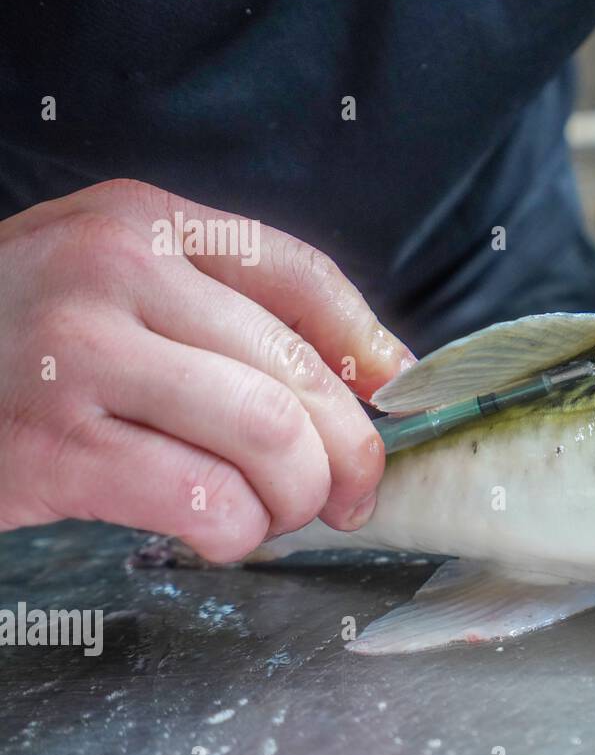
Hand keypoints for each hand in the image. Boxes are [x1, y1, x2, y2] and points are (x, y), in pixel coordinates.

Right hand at [0, 179, 414, 560]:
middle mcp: (113, 271)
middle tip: (350, 493)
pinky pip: (201, 502)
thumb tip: (376, 371)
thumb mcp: (116, 286)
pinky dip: (236, 533)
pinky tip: (217, 531)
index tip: (396, 396)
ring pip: (264, 436)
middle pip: (295, 373)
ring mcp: (77, 356)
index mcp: (143, 221)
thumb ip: (226, 312)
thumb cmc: (19, 342)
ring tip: (274, 511)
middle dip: (348, 453)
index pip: (300, 275)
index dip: (370, 346)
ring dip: (293, 497)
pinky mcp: (50, 448)